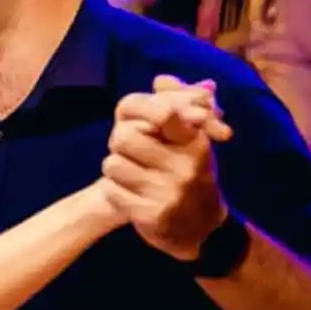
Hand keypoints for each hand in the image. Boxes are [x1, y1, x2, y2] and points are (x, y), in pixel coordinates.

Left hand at [100, 75, 233, 260]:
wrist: (199, 229)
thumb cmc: (188, 171)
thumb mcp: (190, 136)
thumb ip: (178, 100)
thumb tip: (161, 80)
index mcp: (195, 142)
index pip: (162, 111)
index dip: (144, 111)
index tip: (148, 121)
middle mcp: (185, 167)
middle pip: (124, 136)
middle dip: (121, 142)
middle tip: (132, 151)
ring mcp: (168, 193)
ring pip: (112, 163)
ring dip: (116, 168)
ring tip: (132, 174)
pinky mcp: (151, 216)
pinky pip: (111, 190)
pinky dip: (115, 190)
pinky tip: (130, 193)